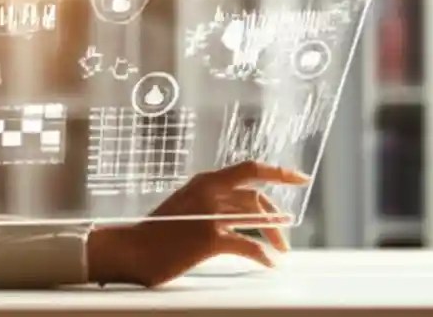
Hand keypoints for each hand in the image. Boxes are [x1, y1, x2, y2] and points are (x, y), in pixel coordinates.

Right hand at [85, 160, 309, 286]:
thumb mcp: (185, 206)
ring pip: (257, 222)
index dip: (279, 172)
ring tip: (279, 251)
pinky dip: (262, 256)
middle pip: (257, 200)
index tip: (300, 177)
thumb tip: (242, 212)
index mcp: (204, 181)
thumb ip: (211, 202)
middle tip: (285, 235)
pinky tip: (267, 263)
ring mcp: (210, 214)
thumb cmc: (157, 233)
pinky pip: (249, 246)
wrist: (132, 250)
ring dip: (274, 238)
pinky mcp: (209, 239)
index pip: (250, 169)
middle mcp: (209, 192)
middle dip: (276, 218)